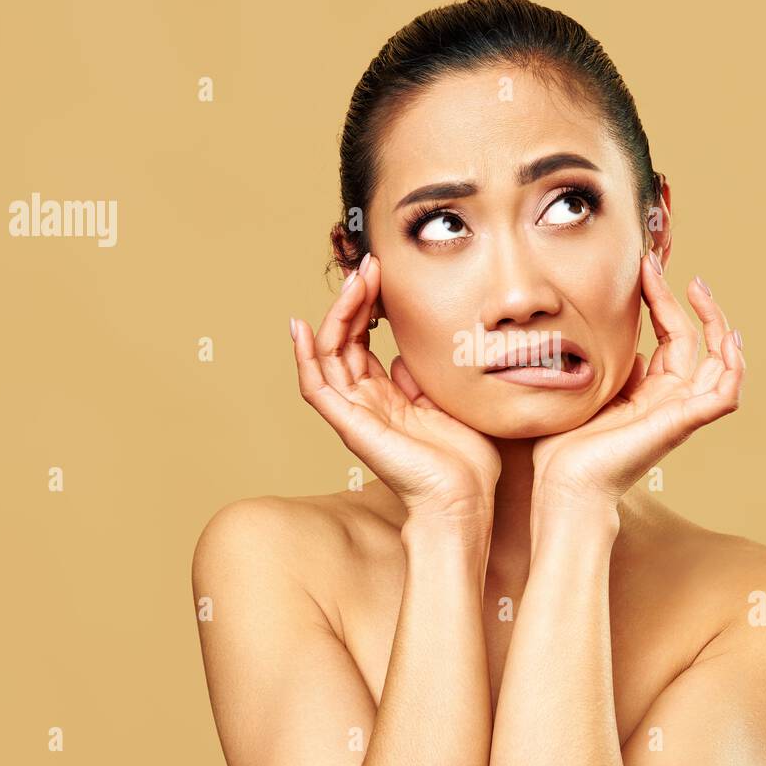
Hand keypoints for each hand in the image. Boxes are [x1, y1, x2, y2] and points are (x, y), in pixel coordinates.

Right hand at [290, 252, 500, 522]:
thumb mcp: (444, 406)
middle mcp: (364, 404)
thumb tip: (404, 358)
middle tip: (368, 265)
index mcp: (385, 398)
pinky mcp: (351, 427)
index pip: (361, 343)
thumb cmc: (464, 462)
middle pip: (342, 342)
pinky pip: (316, 387)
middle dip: (353, 300)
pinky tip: (301, 327)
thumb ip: (420, 382)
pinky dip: (304, 357)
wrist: (464, 500)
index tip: (380, 273)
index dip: (366, 306)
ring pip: (328, 355)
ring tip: (353, 281)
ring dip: (337, 314)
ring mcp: (354, 414)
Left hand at [531, 251, 744, 512]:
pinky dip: (733, 369)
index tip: (645, 267)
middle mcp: (672, 401)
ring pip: (722, 366)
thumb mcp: (589, 393)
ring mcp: (680, 413)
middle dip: (688, 302)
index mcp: (651, 393)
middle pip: (697, 342)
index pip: (670, 337)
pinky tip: (728, 342)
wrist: (563, 486)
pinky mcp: (681, 425)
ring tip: (701, 292)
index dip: (662, 301)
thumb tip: (621, 345)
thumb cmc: (565, 449)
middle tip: (665, 267)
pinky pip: (724, 396)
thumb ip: (612, 370)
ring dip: (719, 326)